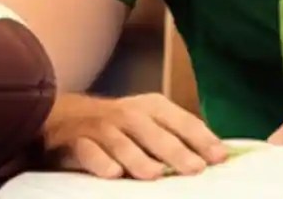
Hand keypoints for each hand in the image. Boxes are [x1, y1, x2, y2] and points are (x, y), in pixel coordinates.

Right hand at [43, 92, 228, 179]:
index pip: (181, 120)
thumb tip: (216, 155)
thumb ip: (177, 137)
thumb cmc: (118, 126)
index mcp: (151, 107)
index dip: (201, 138)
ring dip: (138, 158)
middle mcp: (128, 114)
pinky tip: (113, 174)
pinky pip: (88, 151)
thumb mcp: (148, 123)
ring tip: (156, 175)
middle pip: (153, 131)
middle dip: (175, 150)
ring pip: (121, 142)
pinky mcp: (76, 142)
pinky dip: (100, 162)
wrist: (62, 116)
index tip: (220, 157)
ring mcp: (101, 127)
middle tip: (195, 168)